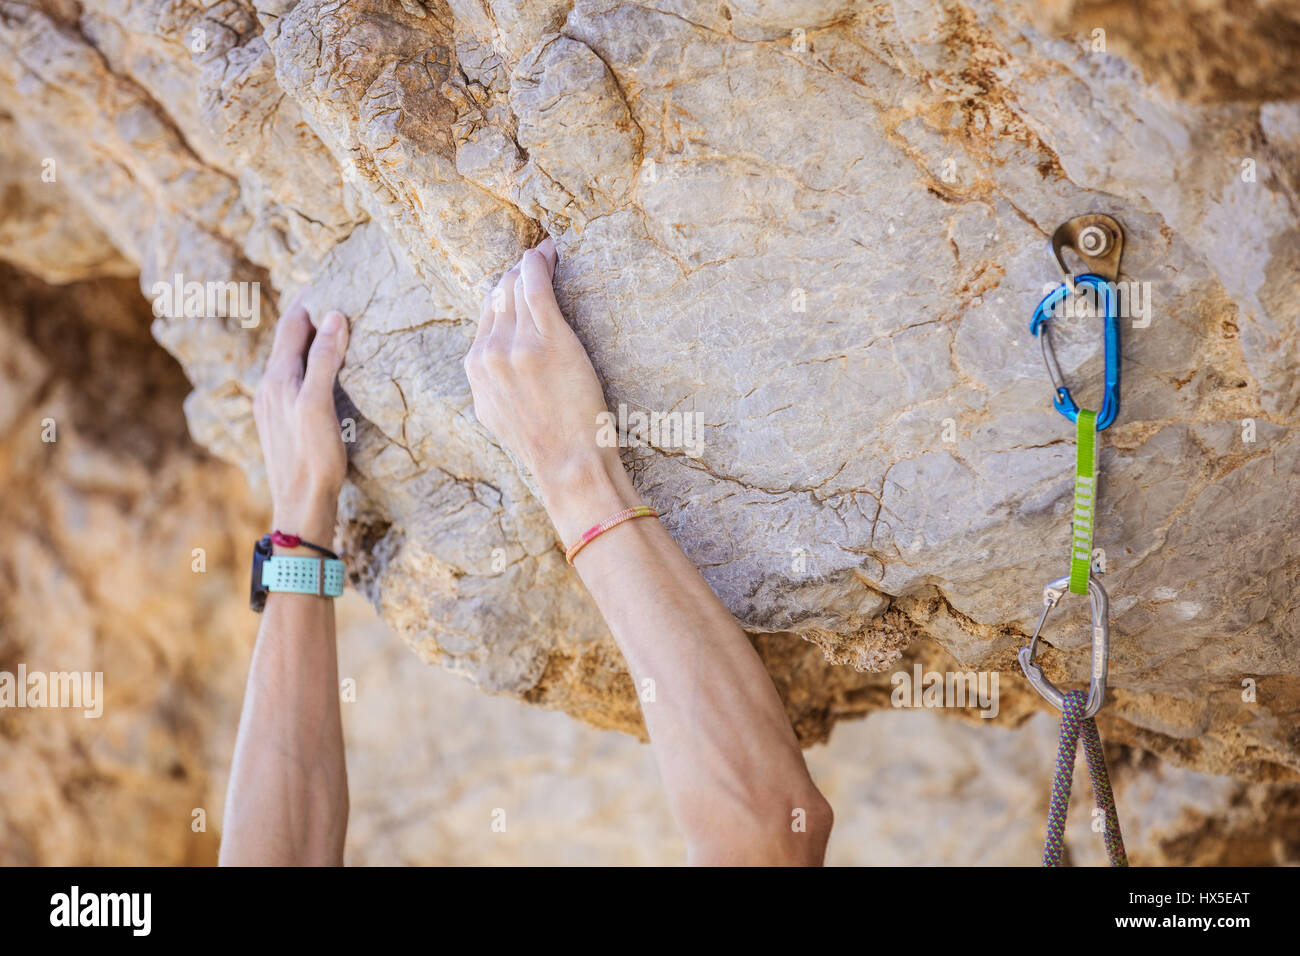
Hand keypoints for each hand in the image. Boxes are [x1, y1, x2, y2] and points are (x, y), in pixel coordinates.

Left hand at [253, 293, 349, 544]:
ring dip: (308, 341)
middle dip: (308, 317)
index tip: (327, 279)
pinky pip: (293, 379)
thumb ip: (323, 360)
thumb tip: (333, 316)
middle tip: (331, 296)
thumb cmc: (314, 457)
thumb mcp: (319, 404)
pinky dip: (308, 363)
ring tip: (330, 326)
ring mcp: (272, 406)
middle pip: (288, 341)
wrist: (301, 505)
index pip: (293, 326)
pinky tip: (321, 370)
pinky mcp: (282, 422)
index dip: (309, 301)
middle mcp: (269, 388)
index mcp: (277, 379)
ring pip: (289, 360)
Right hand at [464, 239, 641, 540]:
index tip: (516, 281)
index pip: (484, 318)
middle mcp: (487, 354)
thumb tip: (495, 369)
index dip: (500, 295)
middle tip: (535, 260)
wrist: (568, 463)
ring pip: (515, 288)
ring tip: (545, 253)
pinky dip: (540, 264)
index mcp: (475, 372)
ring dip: (529, 265)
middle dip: (513, 276)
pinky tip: (550, 252)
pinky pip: (536, 285)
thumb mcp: (499, 417)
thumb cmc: (547, 446)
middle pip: (496, 298)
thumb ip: (491, 386)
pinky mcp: (547, 337)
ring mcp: (515, 344)